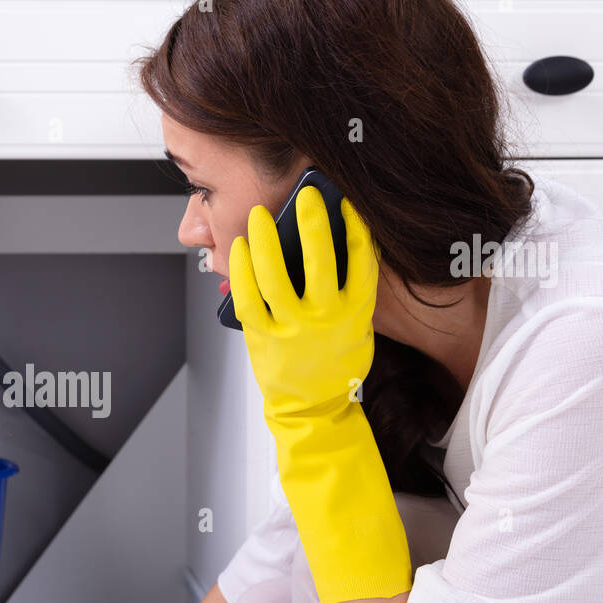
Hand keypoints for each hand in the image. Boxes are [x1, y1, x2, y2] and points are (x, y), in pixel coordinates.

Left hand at [228, 186, 381, 423]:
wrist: (314, 406)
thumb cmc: (335, 363)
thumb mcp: (357, 326)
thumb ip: (350, 290)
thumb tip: (330, 241)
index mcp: (356, 311)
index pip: (361, 258)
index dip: (355, 225)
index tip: (345, 202)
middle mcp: (326, 318)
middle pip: (320, 260)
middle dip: (312, 221)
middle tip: (305, 196)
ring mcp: (292, 329)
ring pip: (274, 276)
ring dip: (266, 241)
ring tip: (260, 216)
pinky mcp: (264, 338)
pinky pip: (247, 298)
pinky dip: (241, 270)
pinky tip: (241, 249)